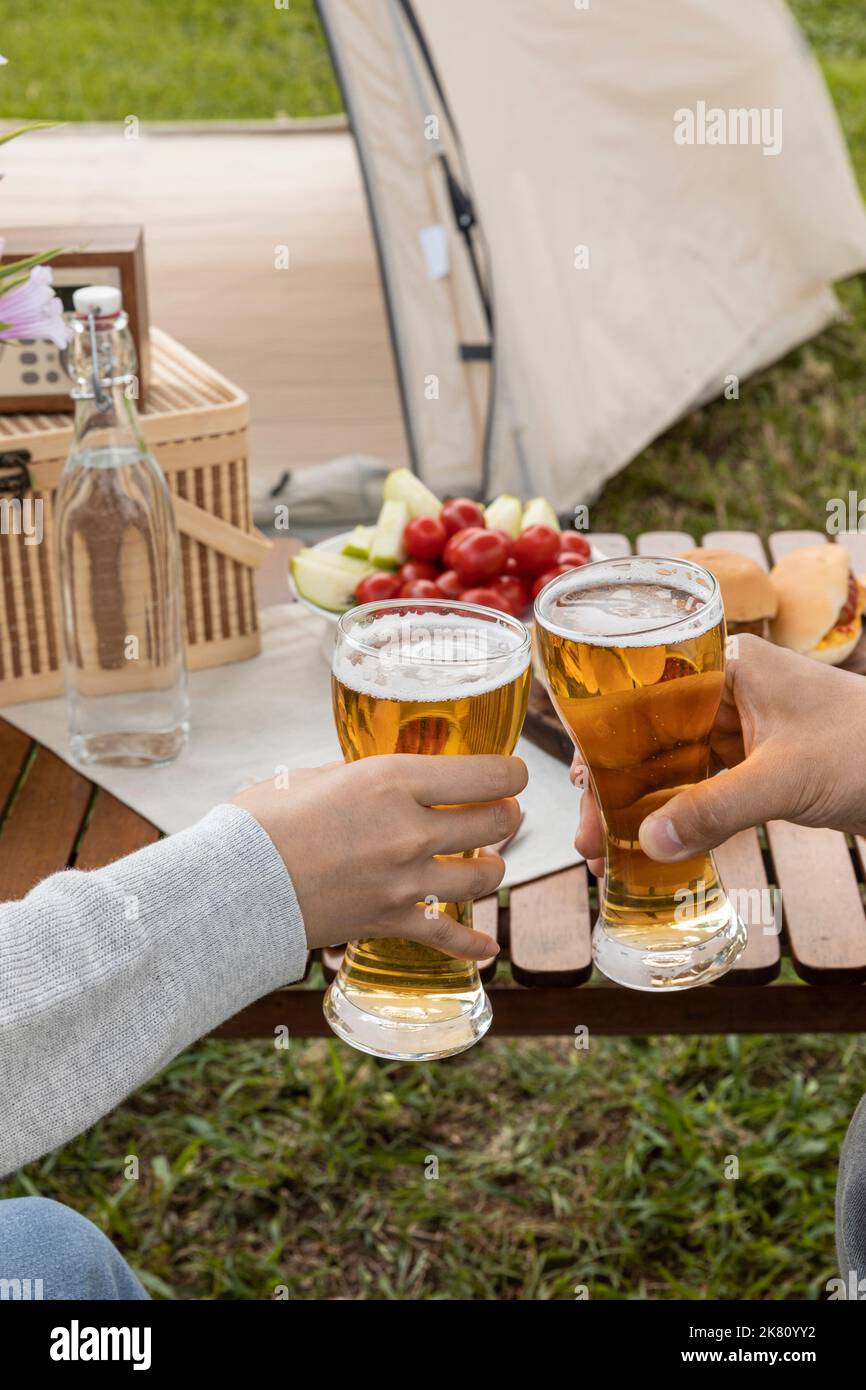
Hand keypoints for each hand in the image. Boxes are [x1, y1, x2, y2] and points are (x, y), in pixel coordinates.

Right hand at [232, 754, 527, 955]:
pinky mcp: (390, 922)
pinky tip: (488, 950)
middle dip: (506, 814)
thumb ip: (362, 776)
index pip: (487, 774)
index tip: (512, 773)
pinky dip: (473, 947)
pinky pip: (449, 937)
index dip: (511, 772)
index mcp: (393, 780)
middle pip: (495, 821)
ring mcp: (404, 880)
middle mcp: (410, 829)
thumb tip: (388, 781)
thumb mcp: (314, 775)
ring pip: (485, 877)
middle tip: (502, 812)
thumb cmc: (261, 821)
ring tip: (486, 863)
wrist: (231, 886)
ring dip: (493, 868)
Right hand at [574, 635, 865, 866]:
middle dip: (616, 786)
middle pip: (652, 735)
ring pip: (674, 765)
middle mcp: (731, 690)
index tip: (580, 785)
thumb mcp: (785, 780)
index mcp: (730, 665)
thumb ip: (715, 810)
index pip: (644, 693)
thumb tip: (648, 844)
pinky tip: (656, 847)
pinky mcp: (762, 765)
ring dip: (643, 807)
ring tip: (609, 852)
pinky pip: (705, 788)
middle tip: (590, 836)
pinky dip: (680, 816)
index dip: (605, 740)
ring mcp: (746, 728)